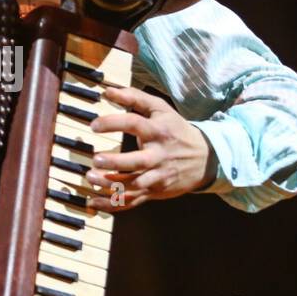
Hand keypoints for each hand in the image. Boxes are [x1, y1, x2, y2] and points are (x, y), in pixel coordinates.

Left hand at [83, 86, 214, 211]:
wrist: (205, 158)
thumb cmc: (176, 130)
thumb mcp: (160, 109)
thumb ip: (134, 97)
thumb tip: (107, 91)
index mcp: (158, 131)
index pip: (135, 124)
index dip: (113, 123)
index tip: (94, 125)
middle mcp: (158, 155)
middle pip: (137, 161)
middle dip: (115, 162)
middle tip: (95, 159)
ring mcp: (157, 176)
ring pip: (134, 185)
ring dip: (111, 184)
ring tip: (91, 178)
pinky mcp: (155, 191)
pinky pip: (133, 200)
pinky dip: (113, 204)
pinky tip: (94, 202)